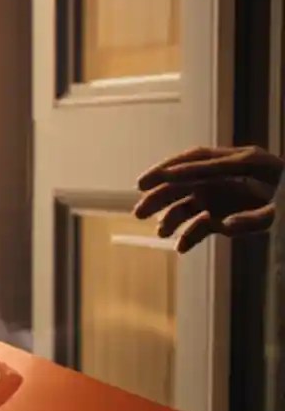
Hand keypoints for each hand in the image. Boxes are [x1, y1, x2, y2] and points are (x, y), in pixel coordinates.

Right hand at [134, 145, 280, 252]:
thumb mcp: (278, 213)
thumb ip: (252, 219)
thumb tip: (223, 225)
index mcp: (247, 162)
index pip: (206, 162)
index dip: (182, 170)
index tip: (158, 178)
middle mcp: (229, 175)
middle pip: (187, 178)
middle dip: (162, 192)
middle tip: (140, 207)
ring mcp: (224, 193)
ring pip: (188, 201)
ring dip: (171, 216)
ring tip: (159, 232)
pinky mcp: (222, 212)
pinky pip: (200, 222)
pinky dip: (190, 235)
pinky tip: (181, 248)